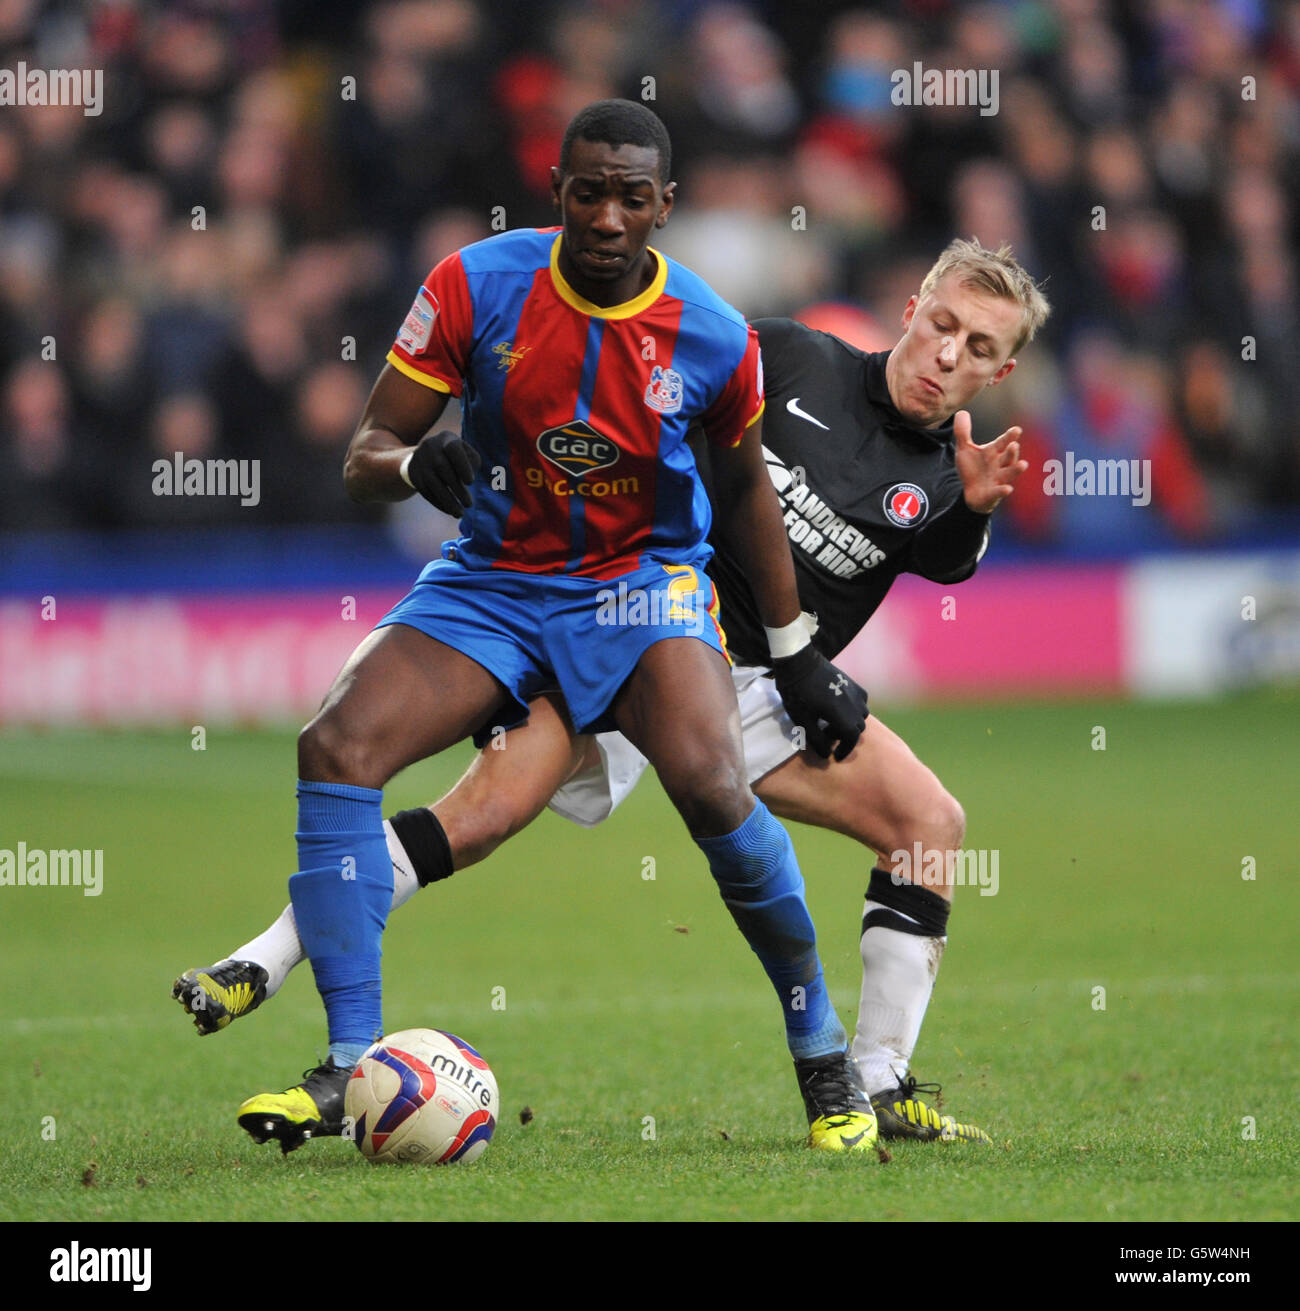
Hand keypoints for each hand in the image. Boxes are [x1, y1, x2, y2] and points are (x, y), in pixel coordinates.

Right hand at [403, 430, 481, 514]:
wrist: (424, 455)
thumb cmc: (455, 456)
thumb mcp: (465, 453)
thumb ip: (472, 462)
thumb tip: (467, 481)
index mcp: (446, 439)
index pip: (453, 449)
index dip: (462, 465)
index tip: (470, 482)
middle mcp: (430, 448)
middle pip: (442, 468)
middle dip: (457, 489)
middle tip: (469, 504)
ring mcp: (420, 462)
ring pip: (432, 483)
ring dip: (447, 500)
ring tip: (460, 514)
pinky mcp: (414, 476)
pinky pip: (426, 491)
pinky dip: (438, 503)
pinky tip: (449, 511)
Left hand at [772, 644, 867, 761]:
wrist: (799, 662)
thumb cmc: (797, 692)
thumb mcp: (802, 720)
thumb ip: (816, 740)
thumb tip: (827, 755)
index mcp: (842, 715)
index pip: (851, 738)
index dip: (845, 750)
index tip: (835, 756)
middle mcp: (854, 704)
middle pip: (857, 728)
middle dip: (844, 736)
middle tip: (826, 735)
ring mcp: (855, 692)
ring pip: (861, 716)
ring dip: (849, 723)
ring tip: (830, 722)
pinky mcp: (853, 683)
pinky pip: (861, 702)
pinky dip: (854, 710)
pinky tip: (838, 708)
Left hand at [953, 410, 1026, 513]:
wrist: (971, 492)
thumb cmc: (973, 469)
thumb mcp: (964, 449)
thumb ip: (963, 432)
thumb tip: (961, 412)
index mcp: (994, 452)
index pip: (1003, 442)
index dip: (1009, 436)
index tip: (1017, 430)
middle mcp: (999, 465)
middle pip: (1008, 457)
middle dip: (1012, 452)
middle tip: (1014, 445)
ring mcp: (998, 480)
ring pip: (1009, 474)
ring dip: (1016, 470)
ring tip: (1023, 465)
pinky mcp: (993, 494)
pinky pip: (999, 492)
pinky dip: (1002, 491)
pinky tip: (1007, 489)